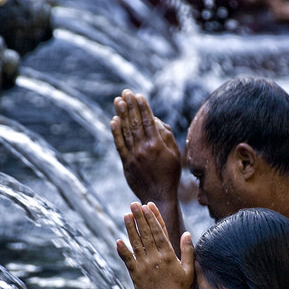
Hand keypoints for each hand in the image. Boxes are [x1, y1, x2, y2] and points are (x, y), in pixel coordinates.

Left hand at [111, 90, 181, 205]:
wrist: (158, 196)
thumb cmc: (170, 174)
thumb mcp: (174, 154)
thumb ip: (165, 136)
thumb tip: (154, 120)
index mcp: (158, 145)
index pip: (148, 121)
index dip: (142, 107)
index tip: (138, 95)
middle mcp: (144, 149)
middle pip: (135, 123)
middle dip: (130, 106)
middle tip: (125, 92)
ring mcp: (133, 156)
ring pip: (126, 131)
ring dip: (121, 114)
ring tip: (118, 101)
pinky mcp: (126, 163)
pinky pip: (119, 144)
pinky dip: (116, 132)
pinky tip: (114, 120)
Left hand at [116, 202, 193, 288]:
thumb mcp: (189, 270)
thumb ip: (188, 251)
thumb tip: (187, 233)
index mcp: (169, 256)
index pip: (160, 232)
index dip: (153, 218)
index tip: (148, 206)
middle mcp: (156, 259)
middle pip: (146, 234)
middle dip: (140, 218)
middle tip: (134, 204)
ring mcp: (144, 266)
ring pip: (136, 243)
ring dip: (130, 229)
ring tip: (126, 215)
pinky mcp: (135, 275)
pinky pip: (128, 260)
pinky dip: (123, 250)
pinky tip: (118, 240)